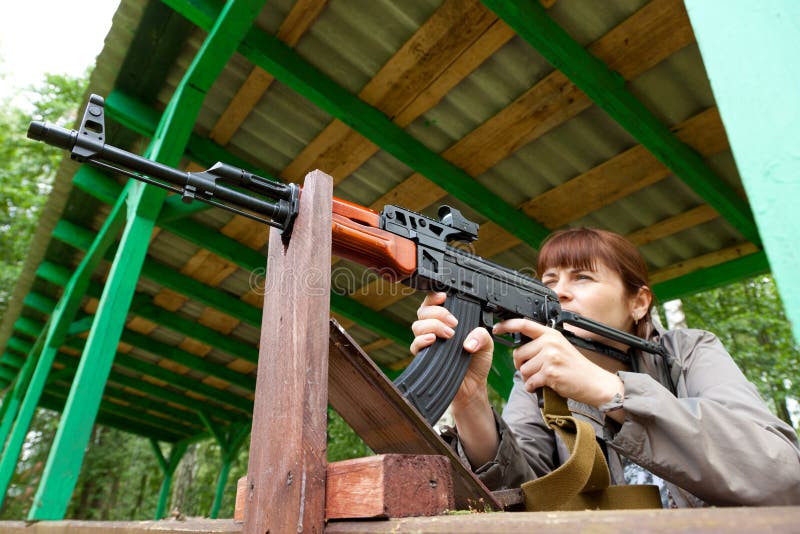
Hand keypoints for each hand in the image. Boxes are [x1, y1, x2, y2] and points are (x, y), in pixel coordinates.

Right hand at [410, 292, 493, 412]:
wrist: (473, 385)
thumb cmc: (477, 362)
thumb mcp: (487, 344)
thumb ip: (481, 335)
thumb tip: (469, 341)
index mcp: (448, 320)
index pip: (435, 302)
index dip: (435, 297)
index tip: (443, 296)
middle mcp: (435, 329)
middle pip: (423, 311)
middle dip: (437, 312)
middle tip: (453, 322)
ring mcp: (428, 342)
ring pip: (418, 325)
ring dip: (433, 325)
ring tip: (450, 334)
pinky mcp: (423, 356)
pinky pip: (415, 344)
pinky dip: (422, 339)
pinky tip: (434, 340)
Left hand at [493, 318, 622, 407]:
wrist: (594, 382)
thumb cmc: (575, 367)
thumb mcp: (559, 347)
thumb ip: (541, 344)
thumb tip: (520, 349)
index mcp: (550, 334)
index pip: (524, 324)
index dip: (507, 325)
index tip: (496, 328)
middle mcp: (549, 343)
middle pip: (518, 354)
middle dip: (522, 365)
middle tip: (536, 370)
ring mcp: (550, 357)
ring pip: (523, 370)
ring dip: (529, 378)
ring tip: (544, 378)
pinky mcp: (550, 373)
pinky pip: (530, 382)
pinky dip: (533, 387)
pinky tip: (544, 385)